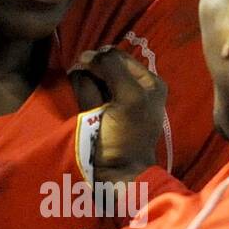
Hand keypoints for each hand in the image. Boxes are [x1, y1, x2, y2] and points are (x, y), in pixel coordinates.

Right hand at [69, 47, 166, 181]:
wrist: (114, 172)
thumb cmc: (128, 136)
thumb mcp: (130, 97)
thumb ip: (113, 68)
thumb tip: (88, 56)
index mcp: (148, 81)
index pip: (117, 55)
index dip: (103, 61)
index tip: (94, 74)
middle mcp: (130, 86)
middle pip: (100, 65)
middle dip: (93, 77)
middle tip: (98, 100)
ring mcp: (110, 97)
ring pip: (88, 77)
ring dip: (85, 88)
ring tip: (92, 109)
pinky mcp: (94, 109)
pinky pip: (82, 91)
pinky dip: (81, 97)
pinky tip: (86, 111)